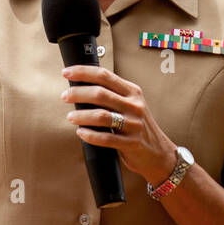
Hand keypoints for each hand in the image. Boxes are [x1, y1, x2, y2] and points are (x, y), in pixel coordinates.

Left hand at [61, 65, 176, 185]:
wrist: (158, 152)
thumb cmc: (138, 126)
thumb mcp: (130, 104)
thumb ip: (111, 95)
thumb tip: (80, 87)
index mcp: (132, 92)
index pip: (104, 76)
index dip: (83, 72)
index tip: (67, 72)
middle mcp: (134, 105)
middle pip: (100, 94)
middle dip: (78, 93)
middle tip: (65, 96)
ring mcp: (134, 124)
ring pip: (102, 116)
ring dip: (82, 115)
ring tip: (70, 116)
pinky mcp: (132, 143)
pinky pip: (106, 138)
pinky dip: (90, 135)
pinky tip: (81, 133)